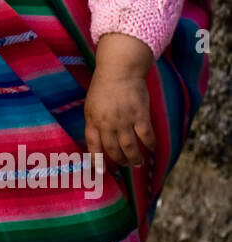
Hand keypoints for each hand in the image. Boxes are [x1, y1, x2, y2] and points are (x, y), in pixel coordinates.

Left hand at [85, 32, 155, 167]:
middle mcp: (107, 123)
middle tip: (125, 164)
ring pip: (129, 147)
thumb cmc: (104, 86)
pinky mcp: (140, 115)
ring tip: (137, 162)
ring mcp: (124, 120)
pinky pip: (146, 136)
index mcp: (92, 120)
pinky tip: (151, 148)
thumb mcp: (91, 105)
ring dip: (134, 158)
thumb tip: (98, 140)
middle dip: (119, 160)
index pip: (93, 146)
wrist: (119, 69)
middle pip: (113, 150)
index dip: (97, 162)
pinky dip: (150, 145)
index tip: (101, 172)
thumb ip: (94, 122)